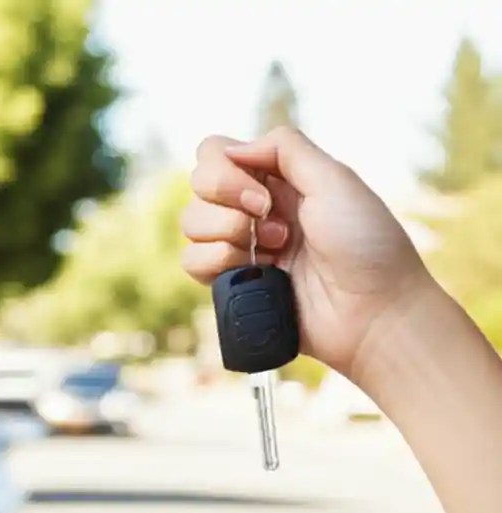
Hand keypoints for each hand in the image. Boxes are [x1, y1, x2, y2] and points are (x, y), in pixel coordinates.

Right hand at [181, 126, 436, 378]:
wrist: (372, 312)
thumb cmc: (366, 246)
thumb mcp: (336, 180)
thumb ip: (285, 149)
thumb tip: (233, 149)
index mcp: (278, 177)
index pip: (217, 153)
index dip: (225, 170)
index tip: (263, 196)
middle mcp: (254, 207)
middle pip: (198, 185)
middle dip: (228, 205)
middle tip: (276, 227)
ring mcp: (241, 245)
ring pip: (191, 223)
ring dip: (228, 236)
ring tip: (275, 253)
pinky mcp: (232, 282)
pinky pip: (191, 261)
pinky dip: (217, 264)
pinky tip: (258, 273)